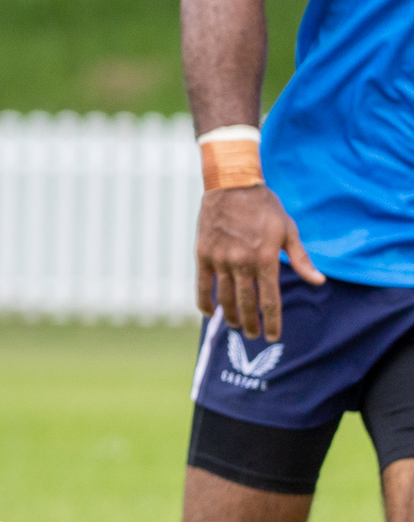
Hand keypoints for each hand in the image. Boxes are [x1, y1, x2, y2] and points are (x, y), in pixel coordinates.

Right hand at [196, 185, 322, 340]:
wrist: (232, 185)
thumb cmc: (265, 207)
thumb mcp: (288, 231)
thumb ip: (301, 259)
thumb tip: (319, 282)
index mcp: (265, 259)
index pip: (269, 301)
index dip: (271, 322)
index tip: (273, 336)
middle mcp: (241, 263)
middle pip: (246, 304)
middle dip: (250, 324)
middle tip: (252, 336)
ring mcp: (220, 259)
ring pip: (223, 297)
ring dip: (230, 315)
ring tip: (235, 325)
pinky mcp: (203, 253)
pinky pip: (202, 283)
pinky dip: (204, 300)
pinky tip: (209, 312)